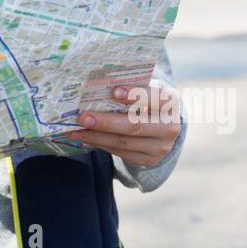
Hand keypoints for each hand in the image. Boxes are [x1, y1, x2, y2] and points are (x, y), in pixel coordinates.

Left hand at [60, 84, 181, 166]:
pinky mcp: (149, 159)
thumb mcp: (147, 89)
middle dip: (105, 122)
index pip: (154, 98)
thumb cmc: (148, 100)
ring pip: (124, 142)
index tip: (113, 91)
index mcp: (171, 103)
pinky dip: (102, 144)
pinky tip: (86, 138)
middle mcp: (170, 127)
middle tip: (83, 117)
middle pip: (134, 125)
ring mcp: (161, 147)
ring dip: (96, 137)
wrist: (166, 124)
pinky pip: (121, 152)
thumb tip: (96, 88)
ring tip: (76, 131)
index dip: (134, 95)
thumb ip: (130, 87)